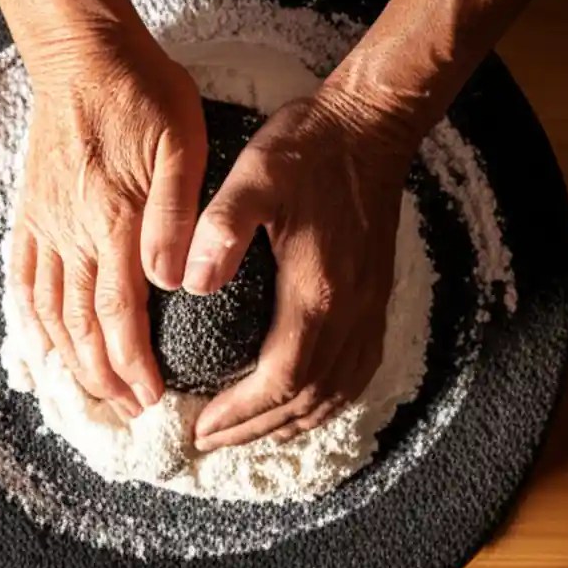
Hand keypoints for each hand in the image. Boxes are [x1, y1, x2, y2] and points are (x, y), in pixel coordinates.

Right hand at [10, 33, 206, 421]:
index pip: (121, 315)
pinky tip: (42, 349)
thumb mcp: (183, 145)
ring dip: (70, 362)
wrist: (82, 53)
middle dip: (104, 379)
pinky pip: (24, 279)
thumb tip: (172, 281)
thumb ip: (177, 217)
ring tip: (92, 396)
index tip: (152, 398)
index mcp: (113, 222)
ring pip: (51, 312)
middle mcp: (72, 233)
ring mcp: (46, 225)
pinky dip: (31, 321)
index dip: (133, 365)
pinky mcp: (31, 213)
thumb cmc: (143, 94)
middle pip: (83, 326)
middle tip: (128, 413)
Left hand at [183, 89, 418, 449]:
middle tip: (209, 441)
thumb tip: (191, 283)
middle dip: (256, 430)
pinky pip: (357, 372)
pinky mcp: (376, 299)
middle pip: (306, 400)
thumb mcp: (256, 173)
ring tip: (249, 434)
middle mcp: (350, 312)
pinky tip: (303, 404)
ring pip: (336, 393)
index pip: (280, 379)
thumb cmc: (309, 147)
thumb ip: (222, 225)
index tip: (199, 427)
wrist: (373, 126)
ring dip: (291, 423)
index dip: (239, 413)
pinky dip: (326, 401)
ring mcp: (369, 309)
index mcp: (317, 291)